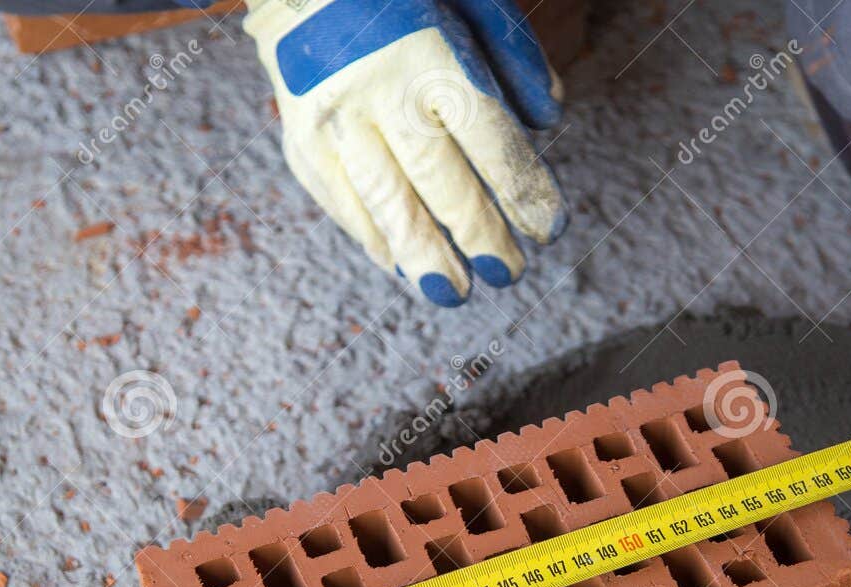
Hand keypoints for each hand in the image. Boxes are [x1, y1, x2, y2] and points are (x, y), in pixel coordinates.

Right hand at [243, 0, 566, 305]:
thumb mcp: (469, 1)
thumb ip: (513, 56)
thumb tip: (548, 122)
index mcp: (431, 54)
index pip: (490, 139)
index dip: (523, 190)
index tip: (549, 230)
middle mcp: (380, 91)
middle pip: (440, 180)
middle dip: (479, 235)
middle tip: (509, 274)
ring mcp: (335, 119)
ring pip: (386, 202)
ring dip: (424, 256)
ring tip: (454, 293)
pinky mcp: (301, 139)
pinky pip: (343, 204)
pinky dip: (376, 240)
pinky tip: (404, 267)